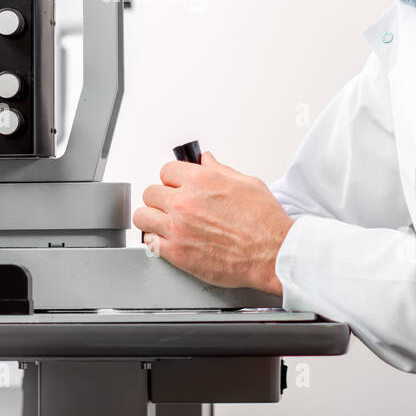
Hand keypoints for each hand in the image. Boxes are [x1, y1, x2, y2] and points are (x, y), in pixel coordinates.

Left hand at [132, 151, 293, 295]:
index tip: (176, 186)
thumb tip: (207, 161)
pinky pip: (150, 243)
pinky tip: (166, 241)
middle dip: (161, 198)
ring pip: (142, 217)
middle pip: (151, 193)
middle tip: (171, 206)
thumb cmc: (264, 221)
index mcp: (200, 180)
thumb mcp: (246, 183)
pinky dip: (156, 241)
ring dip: (152, 218)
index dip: (172, 179)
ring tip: (162, 223)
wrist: (272, 253)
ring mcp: (178, 228)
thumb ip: (220, 170)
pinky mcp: (177, 253)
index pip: (166, 171)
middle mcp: (185, 202)